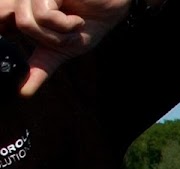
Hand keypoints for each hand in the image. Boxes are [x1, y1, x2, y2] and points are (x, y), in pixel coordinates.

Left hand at [1, 0, 130, 95]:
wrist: (113, 7)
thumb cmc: (88, 24)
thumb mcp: (61, 50)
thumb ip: (39, 66)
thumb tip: (22, 93)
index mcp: (21, 14)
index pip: (0, 27)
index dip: (4, 34)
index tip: (10, 43)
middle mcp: (22, 2)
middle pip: (8, 26)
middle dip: (43, 39)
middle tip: (66, 34)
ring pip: (26, 24)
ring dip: (57, 34)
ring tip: (73, 25)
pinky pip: (42, 16)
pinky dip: (65, 24)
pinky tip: (77, 19)